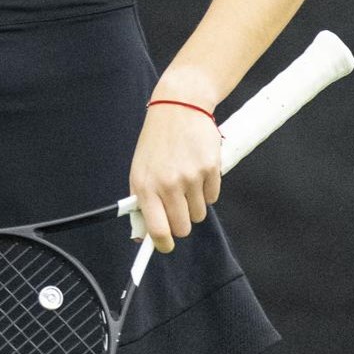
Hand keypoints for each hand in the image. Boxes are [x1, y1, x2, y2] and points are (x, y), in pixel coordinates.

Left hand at [127, 102, 223, 252]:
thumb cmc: (156, 141)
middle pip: (183, 227)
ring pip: (199, 214)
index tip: (165, 245)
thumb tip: (144, 233)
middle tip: (177, 209)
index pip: (157, 229)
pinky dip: (207, 191)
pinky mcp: (211, 169)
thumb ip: (142, 200)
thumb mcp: (140, 168)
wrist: (178, 107)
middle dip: (181, 223)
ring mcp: (191, 177)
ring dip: (194, 205)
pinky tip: (197, 172)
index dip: (163, 243)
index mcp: (145, 185)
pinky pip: (212, 198)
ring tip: (185, 183)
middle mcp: (167, 184)